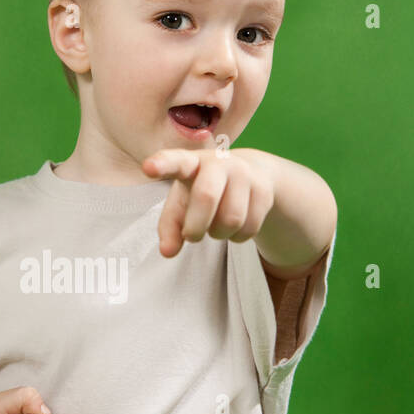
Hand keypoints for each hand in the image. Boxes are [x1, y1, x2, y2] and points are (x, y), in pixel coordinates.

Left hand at [141, 145, 274, 257]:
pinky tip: (235, 225)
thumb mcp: (182, 204)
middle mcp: (219, 162)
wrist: (249, 173)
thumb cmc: (202, 189)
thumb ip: (170, 227)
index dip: (162, 165)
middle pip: (206, 197)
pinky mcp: (264, 189)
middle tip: (192, 236)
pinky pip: (249, 228)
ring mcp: (245, 173)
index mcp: (190, 162)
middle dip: (196, 226)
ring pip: (231, 219)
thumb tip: (167, 252)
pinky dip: (238, 236)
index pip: (175, 162)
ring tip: (216, 225)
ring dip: (220, 234)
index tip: (148, 168)